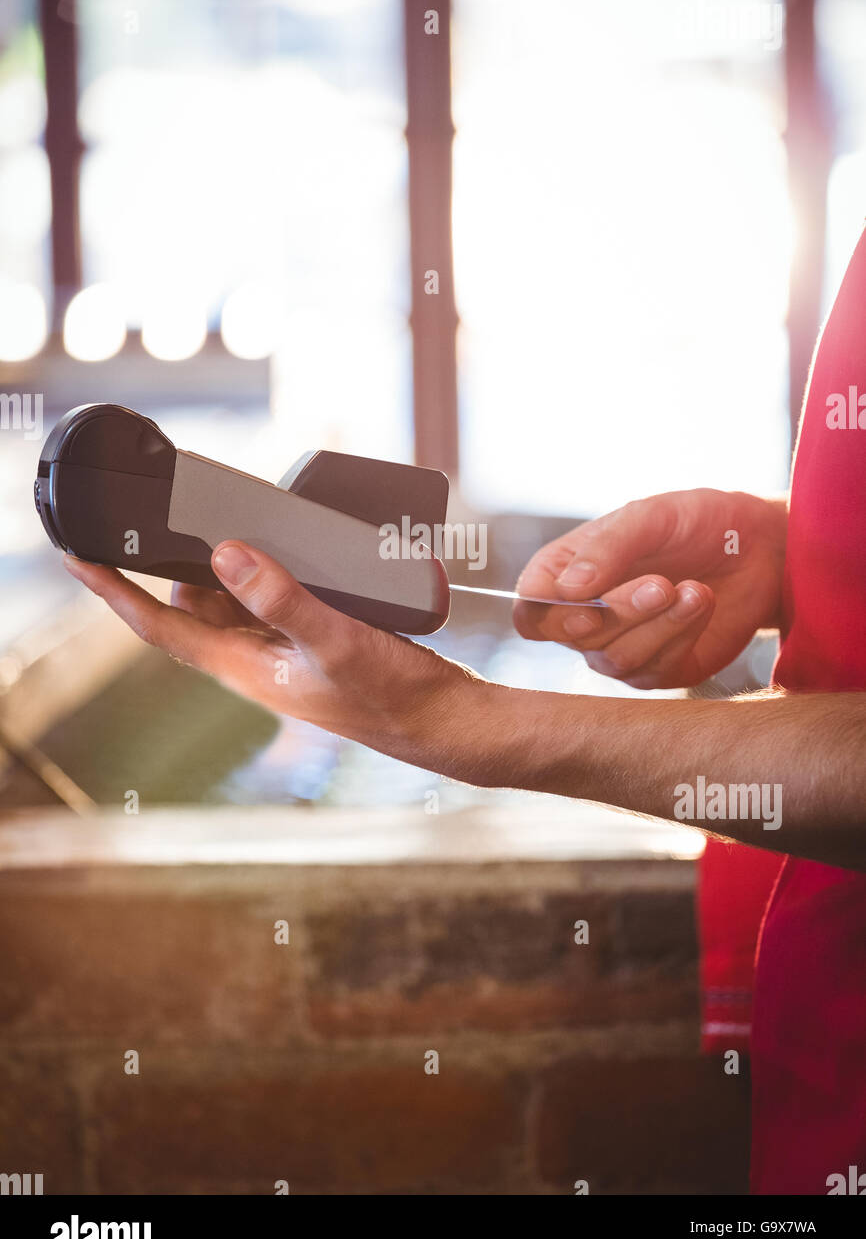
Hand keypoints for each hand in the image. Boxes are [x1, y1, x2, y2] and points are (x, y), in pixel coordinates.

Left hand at [63, 542, 492, 776]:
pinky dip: (270, 573)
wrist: (445, 722)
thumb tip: (225, 555)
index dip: (115, 594)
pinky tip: (292, 551)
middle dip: (180, 565)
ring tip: (236, 523)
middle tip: (178, 517)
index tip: (78, 559)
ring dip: (230, 566)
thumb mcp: (336, 641)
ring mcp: (285, 654)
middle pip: (194, 608)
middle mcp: (257, 662)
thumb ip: (282, 599)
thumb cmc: (393, 696)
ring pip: (234, 601)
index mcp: (246, 669)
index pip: (161, 628)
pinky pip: (273, 602)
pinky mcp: (314, 643)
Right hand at [513, 490, 786, 688]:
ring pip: (616, 660)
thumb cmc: (694, 521)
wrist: (758, 545)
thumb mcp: (650, 516)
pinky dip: (681, 636)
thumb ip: (605, 548)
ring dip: (657, 625)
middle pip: (575, 639)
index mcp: (565, 575)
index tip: (587, 606)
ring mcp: (621, 648)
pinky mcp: (661, 669)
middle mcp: (585, 618)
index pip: (531, 614)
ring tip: (694, 591)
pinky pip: (656, 671)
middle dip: (620, 613)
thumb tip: (565, 589)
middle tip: (661, 584)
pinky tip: (702, 602)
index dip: (551, 618)